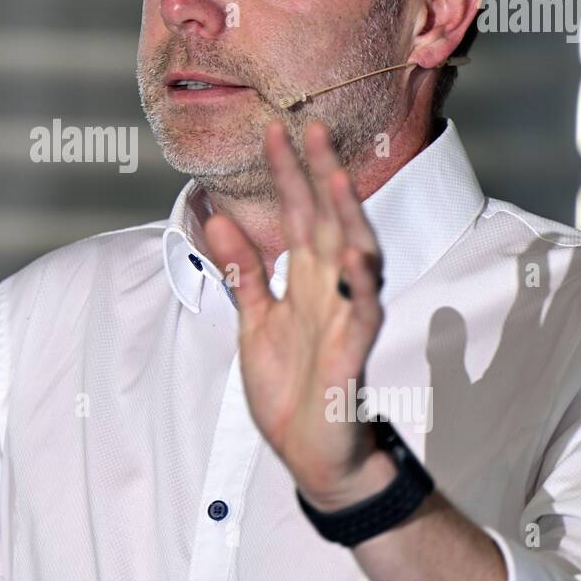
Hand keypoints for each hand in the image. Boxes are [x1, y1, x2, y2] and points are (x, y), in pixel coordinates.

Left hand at [204, 119, 391, 509]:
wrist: (311, 452)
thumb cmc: (291, 386)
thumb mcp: (254, 321)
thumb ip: (243, 271)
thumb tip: (218, 219)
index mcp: (306, 280)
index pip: (299, 214)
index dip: (288, 174)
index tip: (275, 131)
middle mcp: (331, 290)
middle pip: (330, 221)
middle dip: (321, 176)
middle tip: (312, 127)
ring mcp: (344, 319)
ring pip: (356, 257)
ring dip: (349, 218)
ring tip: (337, 177)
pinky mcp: (352, 355)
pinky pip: (362, 316)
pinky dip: (360, 287)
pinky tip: (355, 259)